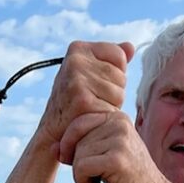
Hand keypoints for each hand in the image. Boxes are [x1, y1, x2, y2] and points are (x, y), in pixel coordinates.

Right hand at [35, 40, 133, 155]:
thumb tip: (130, 48)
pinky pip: (113, 108)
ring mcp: (78, 81)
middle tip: (92, 101)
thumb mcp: (89, 75)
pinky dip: (106, 118)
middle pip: (121, 76)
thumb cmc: (74, 104)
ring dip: (110, 106)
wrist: (53, 135)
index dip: (113, 75)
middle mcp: (75, 61)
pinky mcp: (83, 101)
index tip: (94, 85)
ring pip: (119, 93)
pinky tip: (91, 120)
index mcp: (78, 49)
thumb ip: (110, 60)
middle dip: (112, 92)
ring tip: (91, 110)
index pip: (119, 55)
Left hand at [61, 110, 180, 182]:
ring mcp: (119, 140)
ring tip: (92, 180)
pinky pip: (83, 166)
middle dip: (75, 160)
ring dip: (79, 172)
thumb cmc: (129, 176)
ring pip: (79, 153)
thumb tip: (52, 147)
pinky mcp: (117, 159)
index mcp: (117, 118)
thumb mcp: (105, 154)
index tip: (69, 158)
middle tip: (86, 175)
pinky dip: (82, 179)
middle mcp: (119, 124)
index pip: (79, 121)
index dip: (68, 141)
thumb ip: (82, 146)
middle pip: (77, 138)